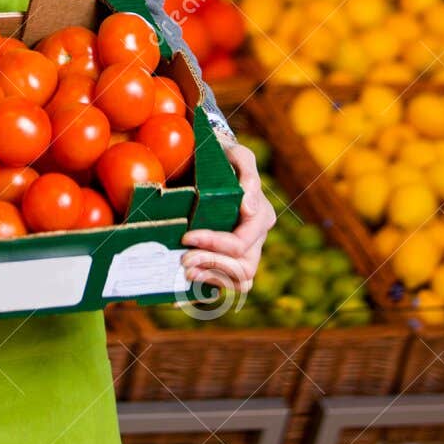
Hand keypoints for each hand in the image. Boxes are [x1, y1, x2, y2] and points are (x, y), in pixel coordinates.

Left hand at [181, 135, 275, 297]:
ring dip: (211, 279)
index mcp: (261, 217)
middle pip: (244, 269)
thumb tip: (250, 208)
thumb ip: (247, 172)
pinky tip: (184, 285)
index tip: (187, 237)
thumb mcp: (237, 155)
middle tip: (183, 260)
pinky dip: (206, 288)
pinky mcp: (228, 258)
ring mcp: (244, 252)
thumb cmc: (225, 156)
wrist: (211, 161)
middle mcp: (256, 238)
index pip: (241, 244)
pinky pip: (224, 283)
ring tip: (186, 271)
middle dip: (213, 267)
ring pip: (239, 281)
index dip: (214, 245)